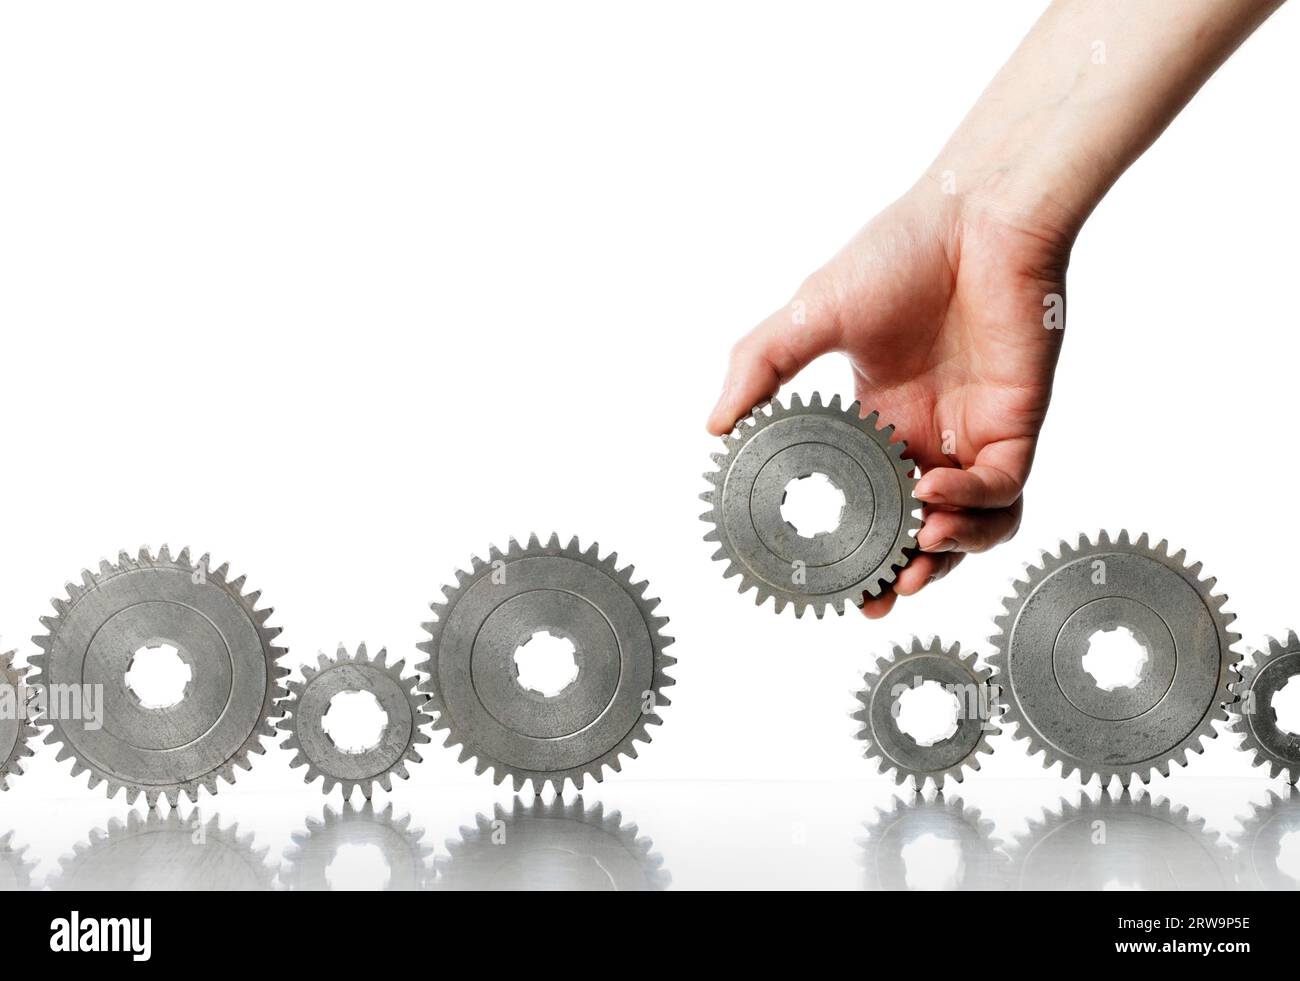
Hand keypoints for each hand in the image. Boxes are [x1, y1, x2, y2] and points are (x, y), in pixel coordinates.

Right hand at [706, 182, 1069, 616]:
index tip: (836, 584)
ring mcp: (975, 431)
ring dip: (947, 551)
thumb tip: (713, 426)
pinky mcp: (1016, 422)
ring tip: (914, 556)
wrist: (974, 217)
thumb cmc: (897, 254)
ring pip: (976, 523)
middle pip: (924, 530)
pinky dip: (973, 505)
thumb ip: (760, 370)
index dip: (858, 548)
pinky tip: (934, 498)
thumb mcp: (808, 319)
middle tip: (876, 599)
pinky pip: (1004, 487)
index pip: (871, 502)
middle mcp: (929, 434)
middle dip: (904, 573)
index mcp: (881, 418)